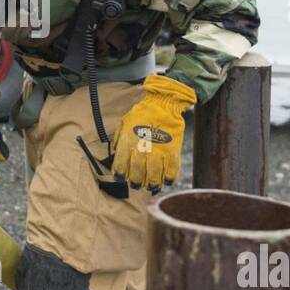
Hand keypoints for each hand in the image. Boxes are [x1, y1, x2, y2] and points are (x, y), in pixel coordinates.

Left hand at [111, 74, 196, 192]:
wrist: (163, 103)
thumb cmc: (142, 112)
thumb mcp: (125, 122)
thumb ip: (120, 139)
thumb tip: (117, 152)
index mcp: (128, 142)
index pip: (121, 165)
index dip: (120, 175)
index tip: (121, 178)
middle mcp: (142, 149)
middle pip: (137, 174)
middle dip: (136, 182)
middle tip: (137, 185)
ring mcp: (158, 151)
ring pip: (154, 176)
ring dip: (152, 184)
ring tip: (151, 186)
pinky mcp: (172, 150)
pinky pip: (171, 170)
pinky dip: (169, 178)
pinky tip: (166, 181)